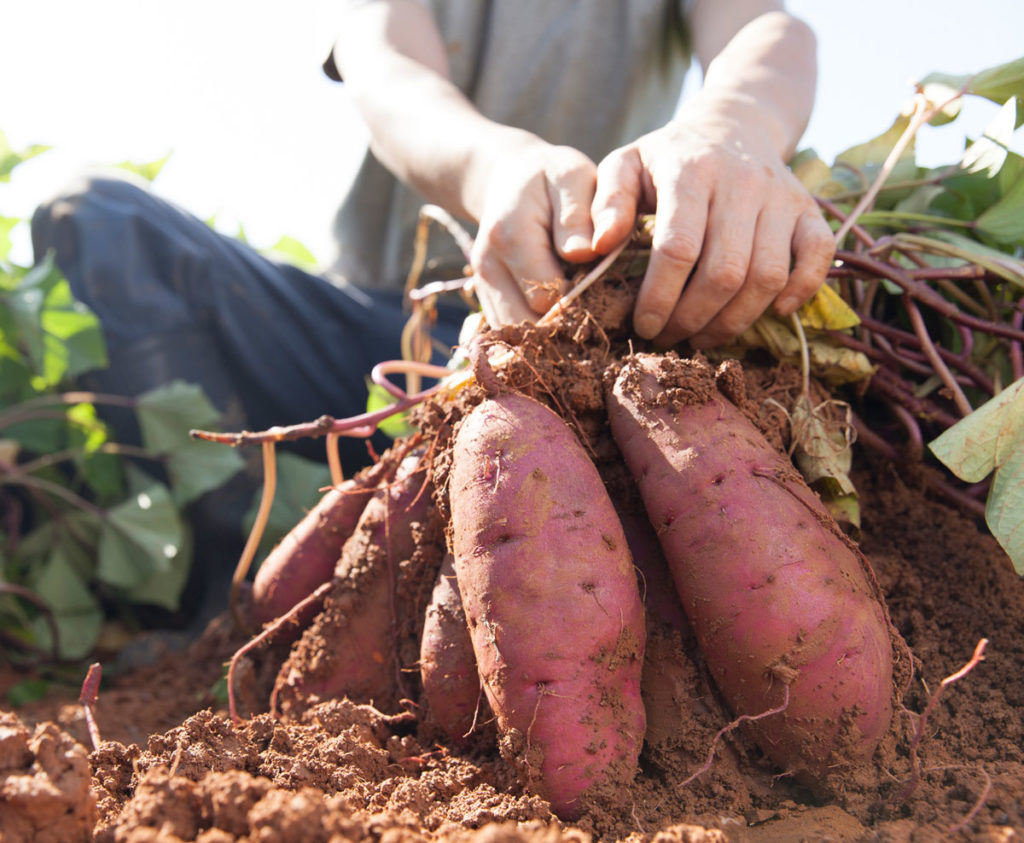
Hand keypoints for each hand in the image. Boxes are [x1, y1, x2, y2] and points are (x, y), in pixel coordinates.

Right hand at [466, 132, 598, 327]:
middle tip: (601, 310)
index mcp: (510, 236)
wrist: (509, 180)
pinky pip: (512, 334)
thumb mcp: (571, 177)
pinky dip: (539, 336)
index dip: (583, 300)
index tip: (608, 290)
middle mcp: (488, 268)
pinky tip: (564, 319)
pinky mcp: (486, 301)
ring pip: (518, 337)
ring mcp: (483, 288)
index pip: (548, 295)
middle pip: (530, 324)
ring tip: (582, 317)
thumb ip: (578, 214)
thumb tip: (584, 253)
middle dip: (567, 325)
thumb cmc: (551, 178)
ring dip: (552, 336)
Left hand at [590, 96, 834, 347]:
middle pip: (724, 272)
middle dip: (693, 318)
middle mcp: (743, 182)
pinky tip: (773, 313)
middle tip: (670, 338)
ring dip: (734, 320)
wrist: (734, 125)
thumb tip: (597, 247)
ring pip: (767, 276)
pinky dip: (801, 291)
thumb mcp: (625, 165)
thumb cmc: (669, 158)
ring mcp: (782, 197)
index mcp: (691, 171)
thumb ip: (606, 203)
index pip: (678, 248)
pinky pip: (819, 257)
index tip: (643, 325)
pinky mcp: (810, 210)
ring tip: (703, 336)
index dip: (660, 297)